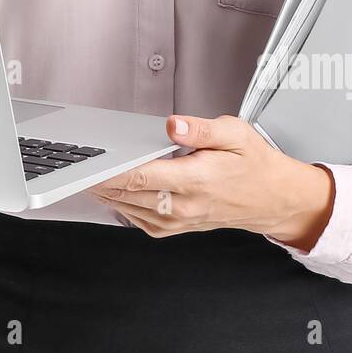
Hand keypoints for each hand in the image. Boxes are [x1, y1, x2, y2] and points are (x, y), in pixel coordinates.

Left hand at [87, 114, 334, 248]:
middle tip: (78, 163)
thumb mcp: (235, 133)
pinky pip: (140, 220)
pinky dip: (120, 207)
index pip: (142, 176)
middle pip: (129, 193)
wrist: (273, 199)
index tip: (92, 160)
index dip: (112, 170)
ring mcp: (179, 220)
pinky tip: (111, 192)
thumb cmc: (254, 165)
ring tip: (86, 174)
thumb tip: (174, 124)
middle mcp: (185, 205)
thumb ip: (201, 128)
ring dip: (105, 193)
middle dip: (100, 179)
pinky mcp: (176, 228)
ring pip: (129, 209)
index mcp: (196, 180)